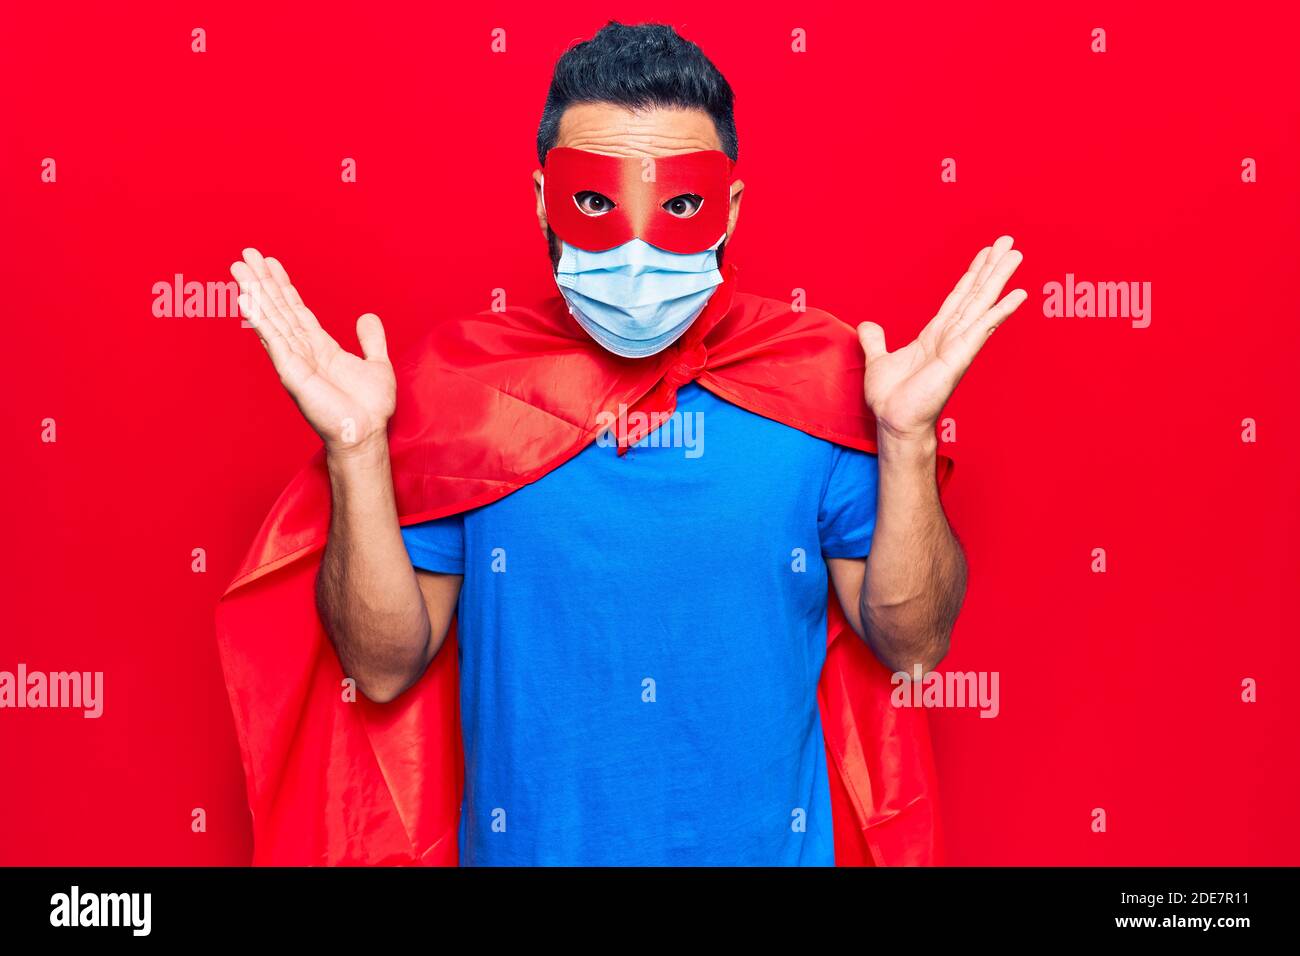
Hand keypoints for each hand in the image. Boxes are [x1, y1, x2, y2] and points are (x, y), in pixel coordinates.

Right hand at [231, 248, 395, 456]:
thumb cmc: (370, 408)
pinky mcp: (291, 372)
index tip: (270, 262)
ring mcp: (294, 360)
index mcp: (319, 346)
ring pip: (271, 318)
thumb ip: (371, 340)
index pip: (296, 309)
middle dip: (263, 281)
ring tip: (239, 267)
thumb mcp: (377, 364)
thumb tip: (368, 317)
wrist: (366, 433)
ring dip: (254, 292)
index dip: (283, 285)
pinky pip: (273, 340)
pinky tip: (247, 299)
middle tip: (246, 254)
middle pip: (278, 307)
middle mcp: (302, 350)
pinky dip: (259, 318)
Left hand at [858, 235, 1026, 443]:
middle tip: (1009, 242)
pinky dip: (1001, 310)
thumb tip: (866, 326)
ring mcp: (959, 345)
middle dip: (991, 268)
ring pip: (982, 303)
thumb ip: (875, 341)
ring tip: (1016, 255)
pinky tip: (1019, 293)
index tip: (986, 254)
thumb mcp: (878, 360)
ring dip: (999, 279)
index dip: (971, 275)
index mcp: (935, 335)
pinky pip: (983, 327)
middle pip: (975, 294)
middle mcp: (951, 337)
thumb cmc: (891, 399)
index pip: (957, 298)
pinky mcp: (960, 355)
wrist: (894, 421)